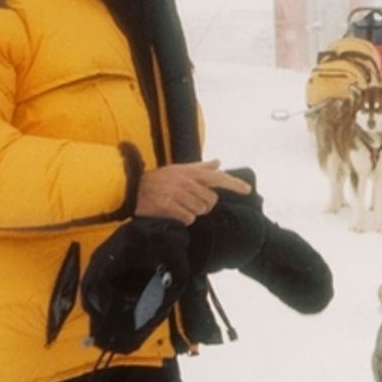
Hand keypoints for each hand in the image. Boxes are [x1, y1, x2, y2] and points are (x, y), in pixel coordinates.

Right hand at [136, 160, 252, 224]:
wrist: (133, 188)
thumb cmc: (159, 180)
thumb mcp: (179, 169)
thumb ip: (200, 167)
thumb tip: (218, 162)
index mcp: (190, 173)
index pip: (218, 178)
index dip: (234, 184)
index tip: (248, 190)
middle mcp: (186, 182)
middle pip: (211, 201)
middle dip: (204, 204)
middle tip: (188, 201)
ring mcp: (177, 194)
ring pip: (200, 211)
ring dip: (192, 212)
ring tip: (179, 205)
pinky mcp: (169, 207)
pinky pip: (188, 218)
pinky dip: (183, 219)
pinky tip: (174, 213)